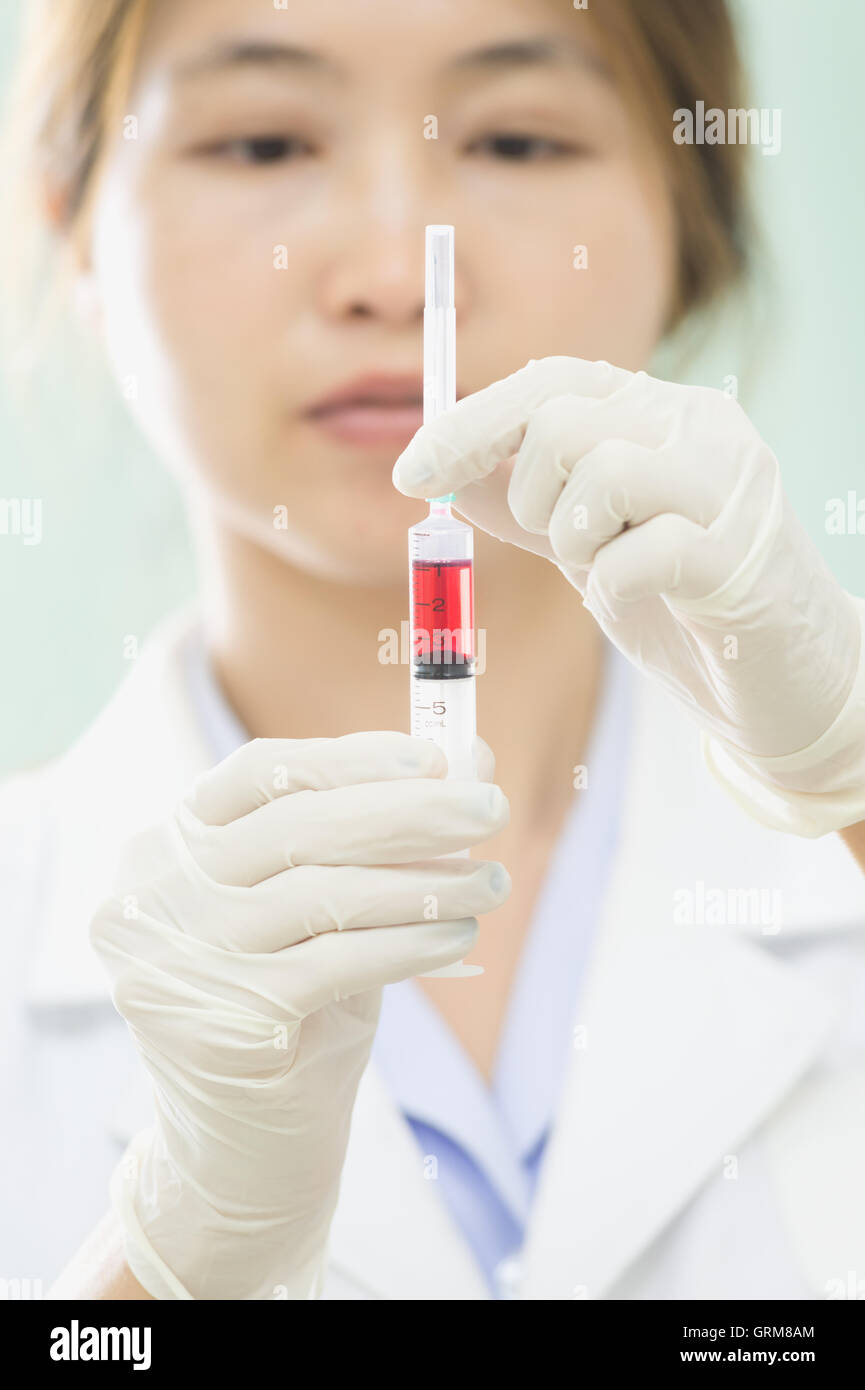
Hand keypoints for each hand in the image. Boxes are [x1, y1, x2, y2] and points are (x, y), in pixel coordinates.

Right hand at [91, 731, 509, 1298]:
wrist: (244, 1150)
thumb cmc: (292, 1007)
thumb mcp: (324, 910)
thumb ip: (376, 839)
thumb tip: (469, 760)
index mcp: (166, 847)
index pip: (259, 772)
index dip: (352, 759)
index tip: (438, 759)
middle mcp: (153, 894)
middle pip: (299, 824)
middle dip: (410, 811)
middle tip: (490, 811)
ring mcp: (177, 960)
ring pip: (324, 890)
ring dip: (425, 880)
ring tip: (491, 883)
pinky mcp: (220, 1022)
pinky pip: (340, 960)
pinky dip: (412, 942)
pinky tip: (459, 935)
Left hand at [394, 356, 864, 835]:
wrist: (785, 679)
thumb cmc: (682, 603)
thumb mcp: (589, 544)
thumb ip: (526, 506)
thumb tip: (442, 477)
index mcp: (661, 411)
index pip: (549, 383)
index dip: (469, 424)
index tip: (412, 473)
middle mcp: (702, 427)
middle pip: (563, 422)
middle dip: (529, 496)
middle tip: (560, 543)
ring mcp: (728, 487)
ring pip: (604, 472)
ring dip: (574, 538)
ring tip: (604, 569)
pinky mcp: (741, 557)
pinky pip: (638, 553)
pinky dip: (611, 586)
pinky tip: (632, 600)